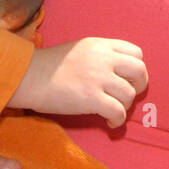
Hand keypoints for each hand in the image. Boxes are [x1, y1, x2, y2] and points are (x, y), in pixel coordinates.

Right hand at [11, 38, 147, 127]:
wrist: (28, 77)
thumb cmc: (50, 66)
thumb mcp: (80, 49)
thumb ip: (101, 56)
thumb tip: (120, 72)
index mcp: (101, 45)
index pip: (136, 52)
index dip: (136, 68)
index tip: (128, 79)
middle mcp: (103, 59)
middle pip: (140, 71)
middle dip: (139, 86)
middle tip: (127, 96)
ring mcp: (98, 78)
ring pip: (129, 94)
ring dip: (125, 106)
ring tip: (112, 110)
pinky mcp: (91, 98)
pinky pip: (118, 111)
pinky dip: (118, 120)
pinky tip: (110, 122)